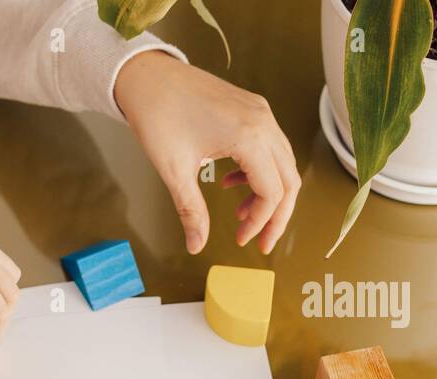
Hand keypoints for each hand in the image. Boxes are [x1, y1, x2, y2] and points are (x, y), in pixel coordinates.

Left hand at [113, 52, 300, 254]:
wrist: (147, 76)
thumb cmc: (158, 116)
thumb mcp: (174, 171)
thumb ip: (192, 211)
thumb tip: (197, 245)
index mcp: (249, 137)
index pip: (272, 192)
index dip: (260, 223)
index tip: (240, 240)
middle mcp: (263, 122)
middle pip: (288, 179)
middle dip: (276, 215)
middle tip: (260, 241)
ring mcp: (260, 112)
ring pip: (282, 163)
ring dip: (268, 193)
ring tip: (241, 214)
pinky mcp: (252, 108)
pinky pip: (269, 146)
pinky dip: (259, 171)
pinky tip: (231, 183)